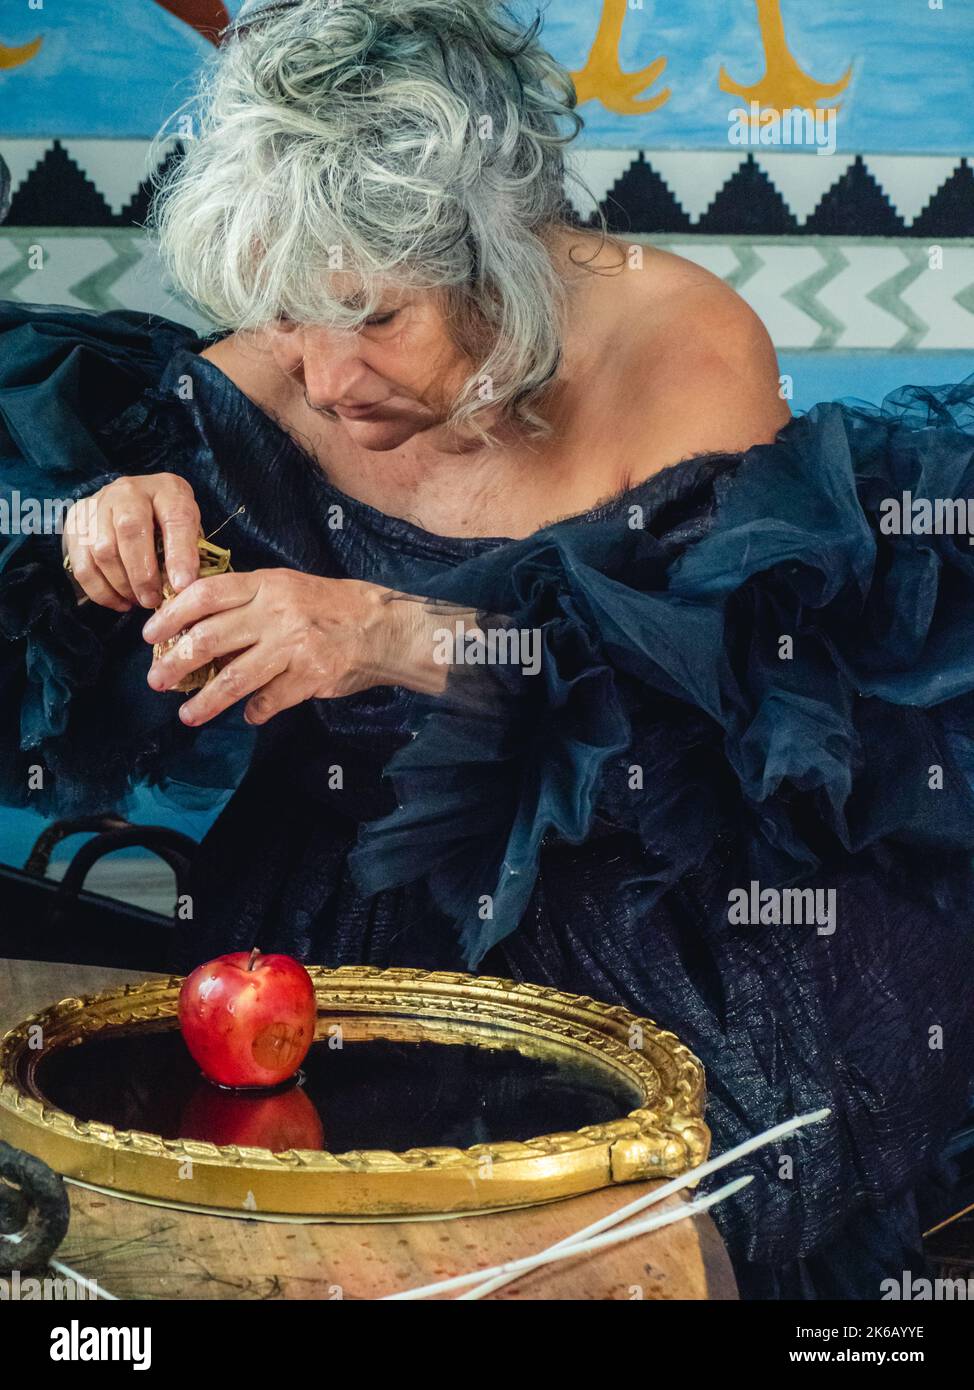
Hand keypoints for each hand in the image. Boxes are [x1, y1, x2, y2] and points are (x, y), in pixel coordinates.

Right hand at [63, 474, 200, 610]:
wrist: (130, 501)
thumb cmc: (166, 520)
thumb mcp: (188, 527)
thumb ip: (189, 550)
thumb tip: (183, 586)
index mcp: (166, 489)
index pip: (175, 517)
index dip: (180, 554)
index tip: (182, 585)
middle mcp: (128, 491)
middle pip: (129, 530)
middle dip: (143, 575)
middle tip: (153, 601)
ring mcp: (97, 505)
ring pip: (102, 550)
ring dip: (121, 585)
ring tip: (139, 601)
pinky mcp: (76, 524)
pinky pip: (82, 565)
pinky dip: (101, 591)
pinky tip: (120, 601)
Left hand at [141, 569, 437, 726]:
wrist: (383, 626)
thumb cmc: (331, 606)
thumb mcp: (288, 588)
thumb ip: (248, 603)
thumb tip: (200, 629)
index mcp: (266, 585)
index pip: (206, 594)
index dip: (173, 615)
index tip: (152, 635)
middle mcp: (276, 612)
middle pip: (211, 638)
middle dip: (177, 663)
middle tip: (156, 680)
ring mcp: (293, 645)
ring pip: (235, 677)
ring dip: (206, 701)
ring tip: (188, 715)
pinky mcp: (310, 676)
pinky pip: (270, 699)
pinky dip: (255, 711)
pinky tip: (249, 716)